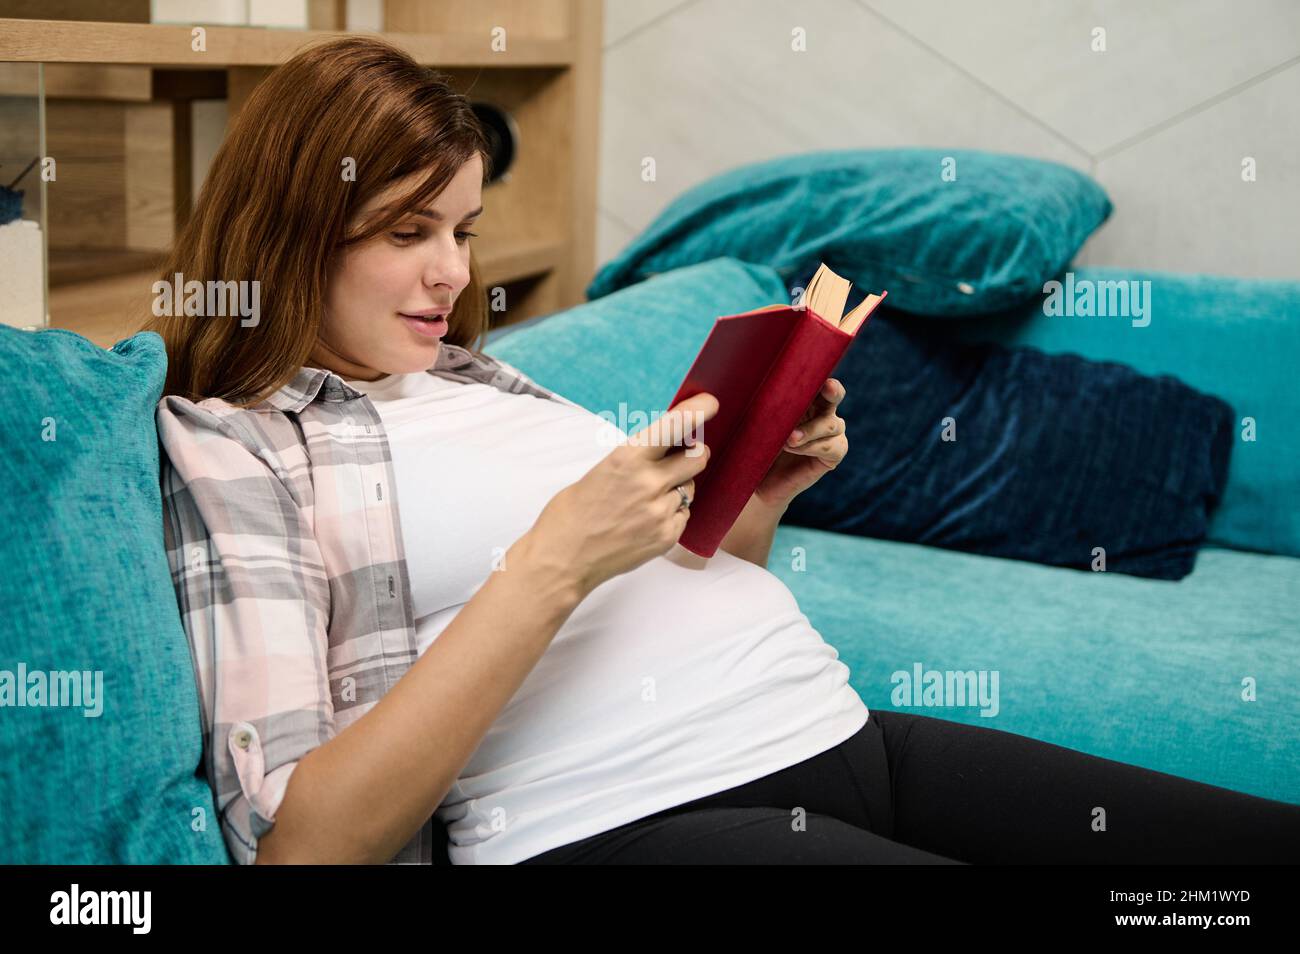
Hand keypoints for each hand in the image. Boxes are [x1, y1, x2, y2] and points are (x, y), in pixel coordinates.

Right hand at [521, 392, 717, 598]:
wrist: (561, 559)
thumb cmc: (573, 512)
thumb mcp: (602, 471)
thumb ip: (637, 459)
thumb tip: (670, 447)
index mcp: (627, 458)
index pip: (675, 425)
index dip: (698, 410)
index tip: (711, 402)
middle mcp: (649, 483)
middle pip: (699, 457)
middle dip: (695, 453)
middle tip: (685, 455)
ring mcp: (660, 512)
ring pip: (690, 488)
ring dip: (678, 487)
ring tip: (647, 499)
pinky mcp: (666, 537)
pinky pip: (684, 515)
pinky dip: (672, 514)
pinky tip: (646, 520)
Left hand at [753, 377, 847, 508]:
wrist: (754, 478)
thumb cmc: (751, 443)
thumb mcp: (754, 421)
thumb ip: (759, 404)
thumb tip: (741, 385)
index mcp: (805, 398)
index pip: (818, 379)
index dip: (820, 374)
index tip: (817, 373)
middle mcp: (822, 412)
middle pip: (835, 395)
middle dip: (832, 391)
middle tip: (827, 388)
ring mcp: (831, 434)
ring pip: (832, 424)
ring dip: (810, 430)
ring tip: (787, 439)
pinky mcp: (833, 455)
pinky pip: (833, 446)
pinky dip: (813, 446)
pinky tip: (794, 448)